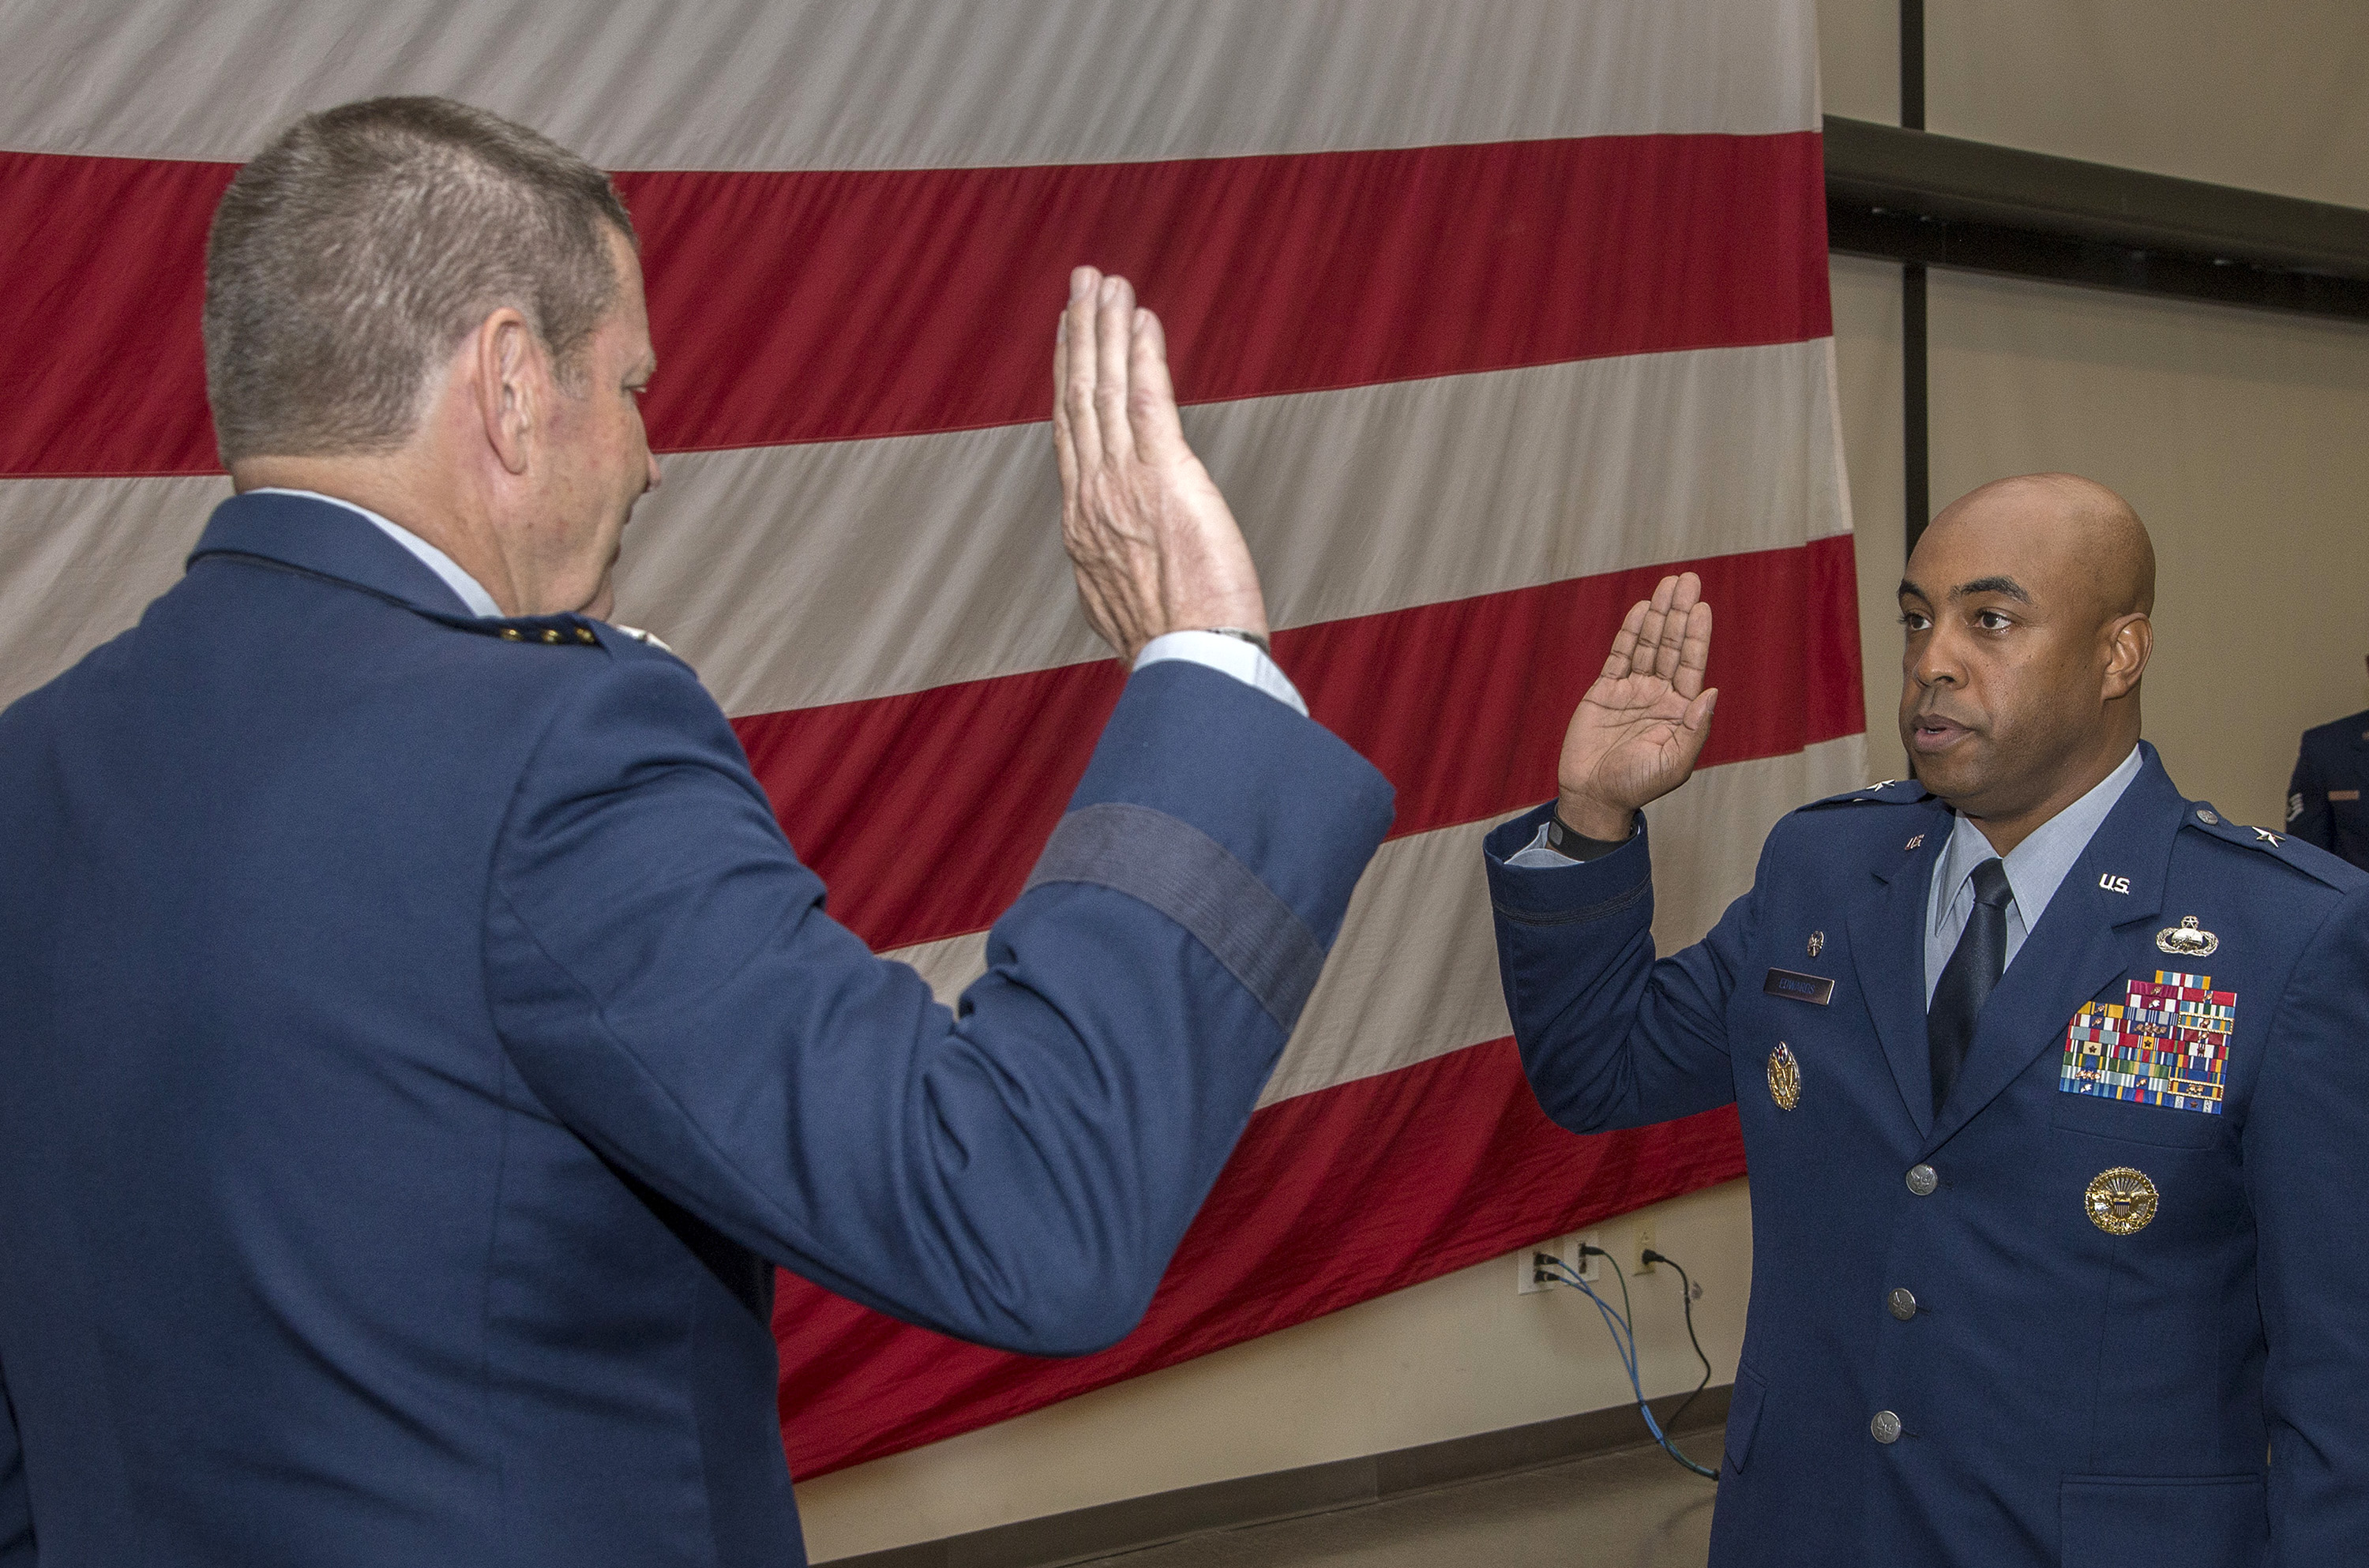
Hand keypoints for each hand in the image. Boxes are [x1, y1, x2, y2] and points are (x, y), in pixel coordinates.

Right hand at [1051, 267, 1267, 661]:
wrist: (1190, 666)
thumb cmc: (1173, 650)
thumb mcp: (1125, 610)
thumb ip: (1116, 574)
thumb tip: (1116, 571)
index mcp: (1082, 527)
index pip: (1071, 435)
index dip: (1069, 380)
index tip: (1070, 341)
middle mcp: (1092, 497)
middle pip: (1078, 399)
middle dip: (1079, 335)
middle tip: (1080, 284)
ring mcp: (1123, 484)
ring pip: (1104, 389)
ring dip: (1104, 328)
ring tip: (1105, 282)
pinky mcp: (1165, 476)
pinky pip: (1147, 399)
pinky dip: (1142, 353)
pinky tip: (1142, 316)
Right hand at [1554, 573, 1718, 838]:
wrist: (1593, 796)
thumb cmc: (1637, 786)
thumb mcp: (1675, 764)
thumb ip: (1694, 729)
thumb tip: (1711, 691)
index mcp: (1679, 710)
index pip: (1691, 664)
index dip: (1696, 635)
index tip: (1701, 606)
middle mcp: (1658, 694)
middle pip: (1670, 645)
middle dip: (1678, 612)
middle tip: (1687, 579)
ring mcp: (1631, 690)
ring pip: (1647, 644)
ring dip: (1657, 614)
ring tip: (1667, 584)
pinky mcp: (1605, 691)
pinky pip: (1619, 655)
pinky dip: (1629, 633)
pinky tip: (1640, 610)